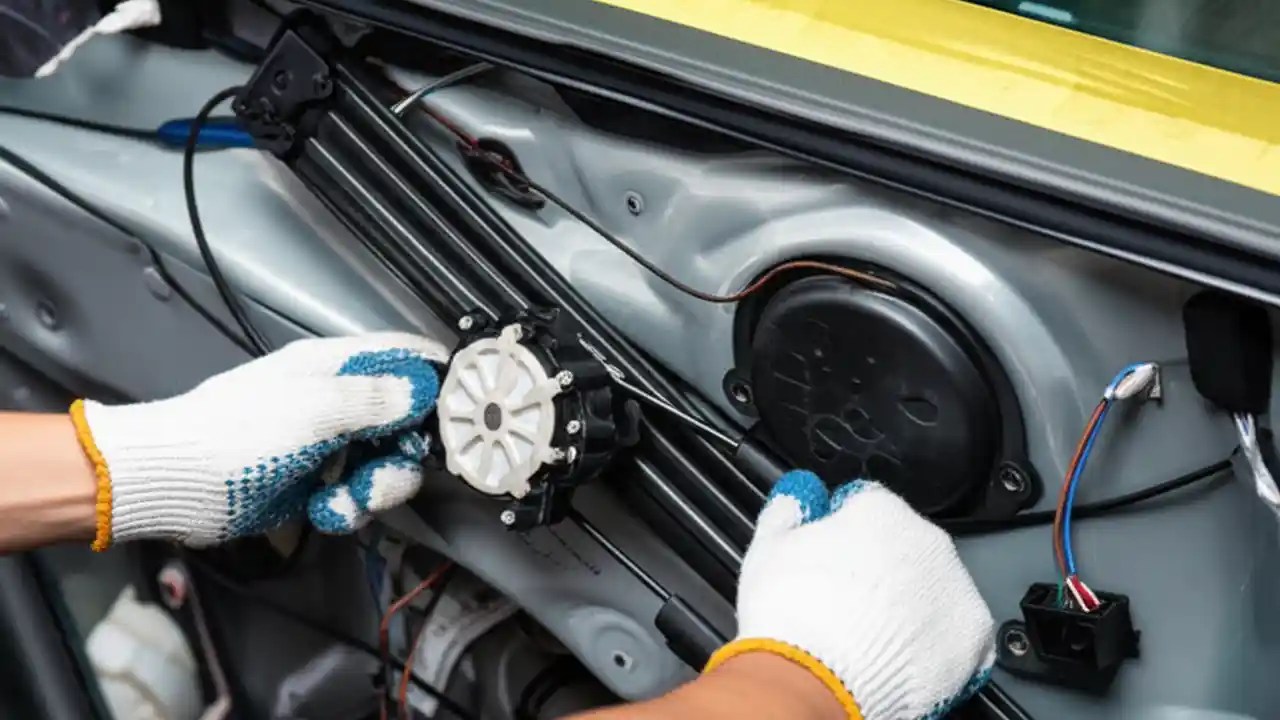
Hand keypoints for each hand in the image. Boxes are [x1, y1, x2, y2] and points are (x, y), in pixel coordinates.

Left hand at [72, 333, 447, 548]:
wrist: (177, 483)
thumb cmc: (239, 433)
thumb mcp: (314, 408)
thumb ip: (374, 398)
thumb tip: (423, 388)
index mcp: (334, 366)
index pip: (400, 356)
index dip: (434, 376)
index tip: (456, 410)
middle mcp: (336, 402)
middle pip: (404, 421)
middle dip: (403, 452)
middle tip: (386, 471)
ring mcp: (327, 444)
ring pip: (384, 464)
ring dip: (375, 487)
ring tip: (345, 499)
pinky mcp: (316, 484)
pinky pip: (356, 495)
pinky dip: (347, 507)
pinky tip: (324, 509)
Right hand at [706, 471, 994, 719]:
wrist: (814, 678)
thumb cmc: (790, 614)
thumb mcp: (768, 546)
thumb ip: (789, 509)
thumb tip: (798, 497)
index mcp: (881, 510)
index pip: (865, 505)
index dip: (841, 531)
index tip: (829, 555)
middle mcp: (927, 541)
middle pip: (904, 546)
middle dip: (880, 568)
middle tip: (846, 601)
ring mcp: (955, 590)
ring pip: (933, 588)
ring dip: (911, 604)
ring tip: (871, 634)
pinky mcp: (972, 638)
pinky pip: (957, 633)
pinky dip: (936, 642)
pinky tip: (902, 655)